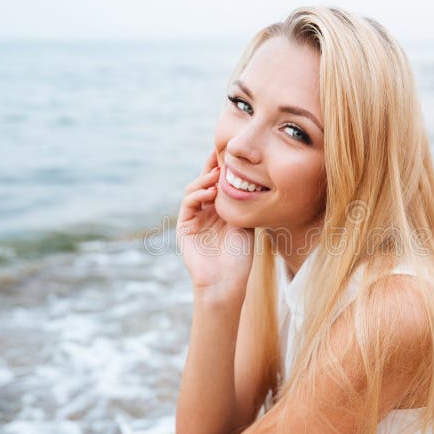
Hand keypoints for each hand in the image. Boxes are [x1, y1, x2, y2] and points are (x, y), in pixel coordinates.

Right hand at [176, 148, 254, 299]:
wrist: (226, 281)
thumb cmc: (240, 257)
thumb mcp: (246, 223)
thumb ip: (243, 202)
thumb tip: (249, 177)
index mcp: (222, 211)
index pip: (221, 184)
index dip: (225, 168)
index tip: (233, 153)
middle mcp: (207, 212)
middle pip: (206, 182)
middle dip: (212, 166)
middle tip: (221, 151)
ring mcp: (195, 218)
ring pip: (195, 189)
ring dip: (205, 179)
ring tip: (218, 175)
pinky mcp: (184, 226)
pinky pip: (188, 203)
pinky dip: (198, 194)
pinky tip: (210, 191)